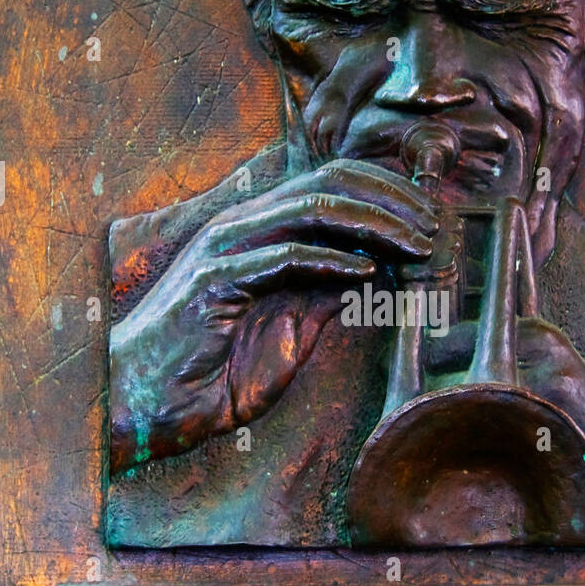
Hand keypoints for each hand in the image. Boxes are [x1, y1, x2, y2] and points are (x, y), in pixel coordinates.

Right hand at [110, 160, 438, 470]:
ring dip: (374, 223)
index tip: (429, 225)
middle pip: (330, 182)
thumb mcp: (289, 326)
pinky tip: (366, 273)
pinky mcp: (215, 282)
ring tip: (415, 246)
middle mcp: (242, 227)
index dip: (388, 196)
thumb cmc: (214, 369)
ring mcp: (226, 249)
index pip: (333, 184)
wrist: (151, 403)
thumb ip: (326, 292)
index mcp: (259, 231)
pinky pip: (283, 257)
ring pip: (312, 208)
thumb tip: (376, 268)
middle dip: (391, 201)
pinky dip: (331, 261)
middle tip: (433, 230)